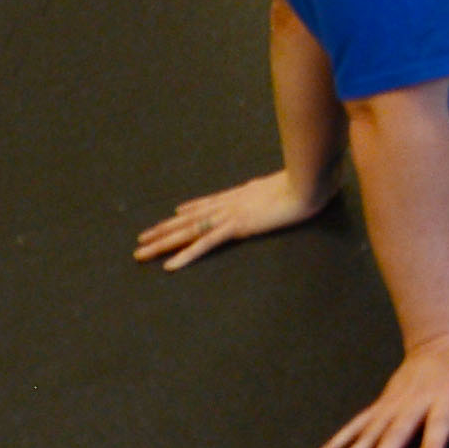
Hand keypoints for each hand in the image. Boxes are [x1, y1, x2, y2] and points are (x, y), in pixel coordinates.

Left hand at [134, 169, 331, 269]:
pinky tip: (171, 265)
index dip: (184, 213)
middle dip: (162, 231)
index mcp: (239, 196)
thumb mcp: (281, 186)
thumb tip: (261, 190)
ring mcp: (230, 215)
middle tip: (140, 241)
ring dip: (163, 244)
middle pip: (188, 220)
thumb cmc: (303, 183)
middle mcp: (228, 204)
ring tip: (141, 253)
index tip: (167, 218)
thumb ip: (267, 191)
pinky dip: (187, 255)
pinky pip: (207, 244)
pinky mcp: (238, 226)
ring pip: (188, 231)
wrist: (309, 182)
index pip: (205, 205)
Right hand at [309, 332, 448, 447]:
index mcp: (446, 394)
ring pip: (367, 435)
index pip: (440, 421)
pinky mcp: (382, 407)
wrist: (442, 334)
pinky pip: (355, 428)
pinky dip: (335, 445)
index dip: (434, 441)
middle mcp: (415, 402)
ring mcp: (394, 405)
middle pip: (395, 435)